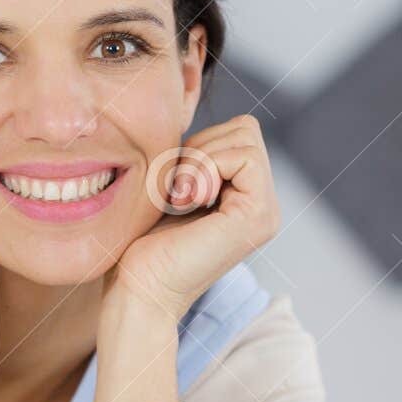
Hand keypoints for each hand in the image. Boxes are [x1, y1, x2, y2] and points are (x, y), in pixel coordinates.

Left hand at [104, 114, 280, 321]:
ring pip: (245, 137)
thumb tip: (189, 113)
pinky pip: (242, 156)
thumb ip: (191, 157)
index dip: (199, 144)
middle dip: (200, 148)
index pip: (238, 131)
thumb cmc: (138, 244)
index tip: (173, 184)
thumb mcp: (169, 185)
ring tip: (180, 199)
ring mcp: (266, 212)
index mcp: (246, 198)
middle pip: (246, 128)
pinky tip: (186, 203)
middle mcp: (264, 205)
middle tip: (175, 191)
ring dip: (199, 159)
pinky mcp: (258, 216)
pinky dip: (206, 168)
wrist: (135, 289)